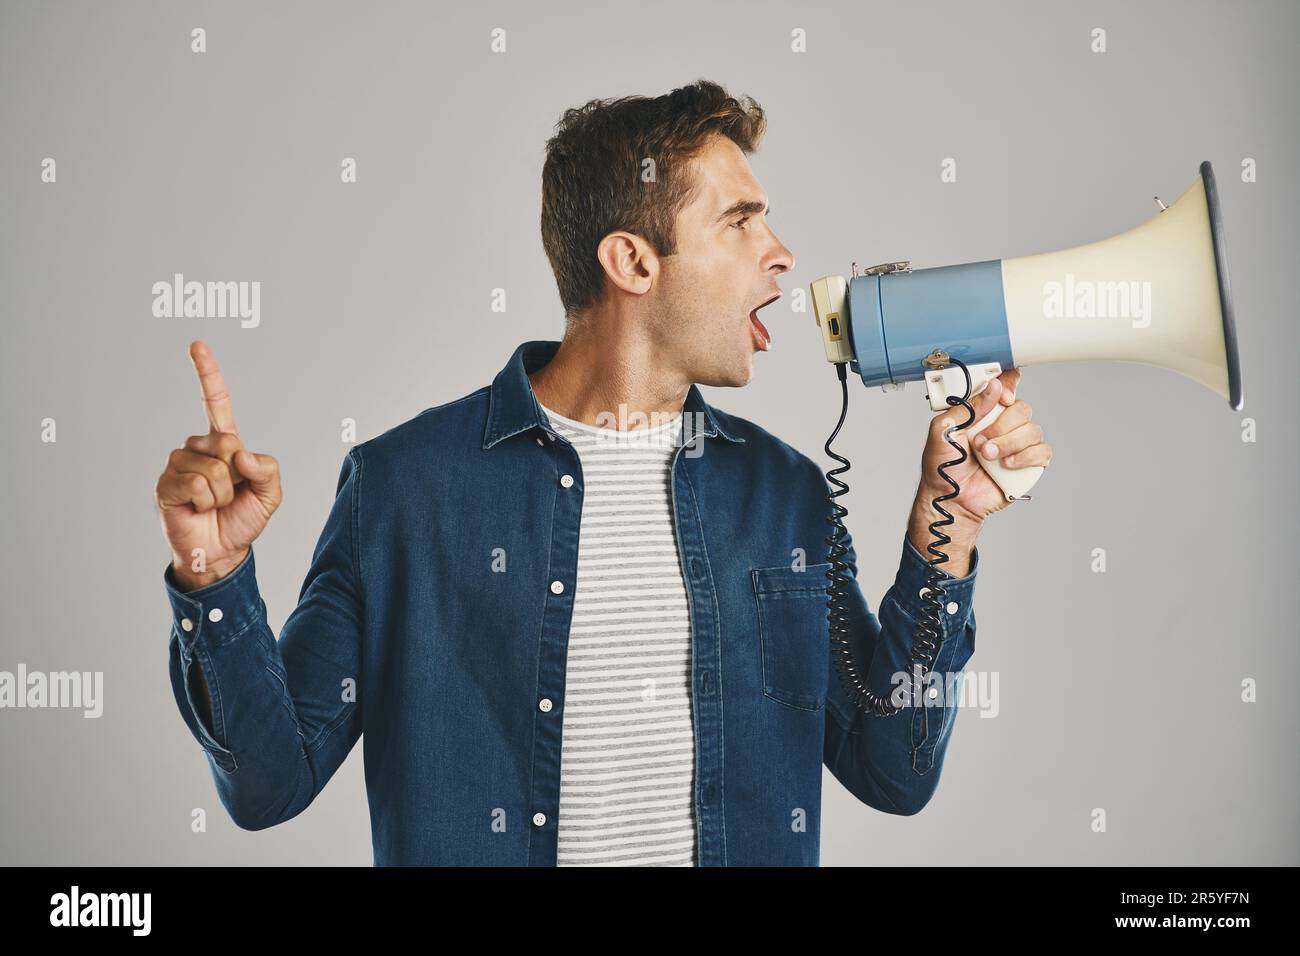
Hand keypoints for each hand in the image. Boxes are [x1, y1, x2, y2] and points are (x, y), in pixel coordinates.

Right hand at [154, 340, 282, 589]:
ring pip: (212, 468)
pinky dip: (206, 501)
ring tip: (214, 504)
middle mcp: (198, 448)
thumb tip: (240, 452)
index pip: (216, 402)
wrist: (222, 551)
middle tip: (231, 494)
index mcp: (224, 443)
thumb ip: (268, 469)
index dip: (207, 374)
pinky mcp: (165, 484)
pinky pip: (195, 484)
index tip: (196, 345)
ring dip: (223, 493)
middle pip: (225, 442)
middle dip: (238, 474)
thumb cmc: (244, 518)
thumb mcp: (271, 494)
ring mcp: (179, 464)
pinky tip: (198, 509)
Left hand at [916, 367, 1051, 522]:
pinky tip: (1007, 465)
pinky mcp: (1028, 464)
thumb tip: (994, 387)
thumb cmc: (943, 467)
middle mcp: (1003, 425)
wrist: (951, 499)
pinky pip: (1042, 452)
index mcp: (984, 412)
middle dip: (1002, 426)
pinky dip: (1026, 457)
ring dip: (1009, 443)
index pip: (1006, 386)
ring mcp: (1017, 445)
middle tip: (980, 442)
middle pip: (1022, 409)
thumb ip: (968, 407)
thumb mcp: (944, 430)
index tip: (1002, 398)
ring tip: (988, 457)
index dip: (1009, 386)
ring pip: (1033, 430)